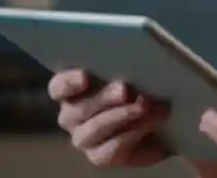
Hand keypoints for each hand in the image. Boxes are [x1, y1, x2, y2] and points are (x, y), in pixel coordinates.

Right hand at [48, 69, 170, 167]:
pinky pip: (111, 149)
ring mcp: (84, 138)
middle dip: (103, 99)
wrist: (157, 121)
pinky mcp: (101, 155)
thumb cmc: (137, 86)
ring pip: (94, 130)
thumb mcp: (131, 72)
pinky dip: (133, 133)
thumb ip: (124, 68)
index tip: (85, 77)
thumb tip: (131, 60)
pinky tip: (151, 121)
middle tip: (124, 90)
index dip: (69, 83)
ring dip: (120, 116)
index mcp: (71, 89)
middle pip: (77, 110)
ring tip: (144, 106)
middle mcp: (71, 115)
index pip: (59, 87)